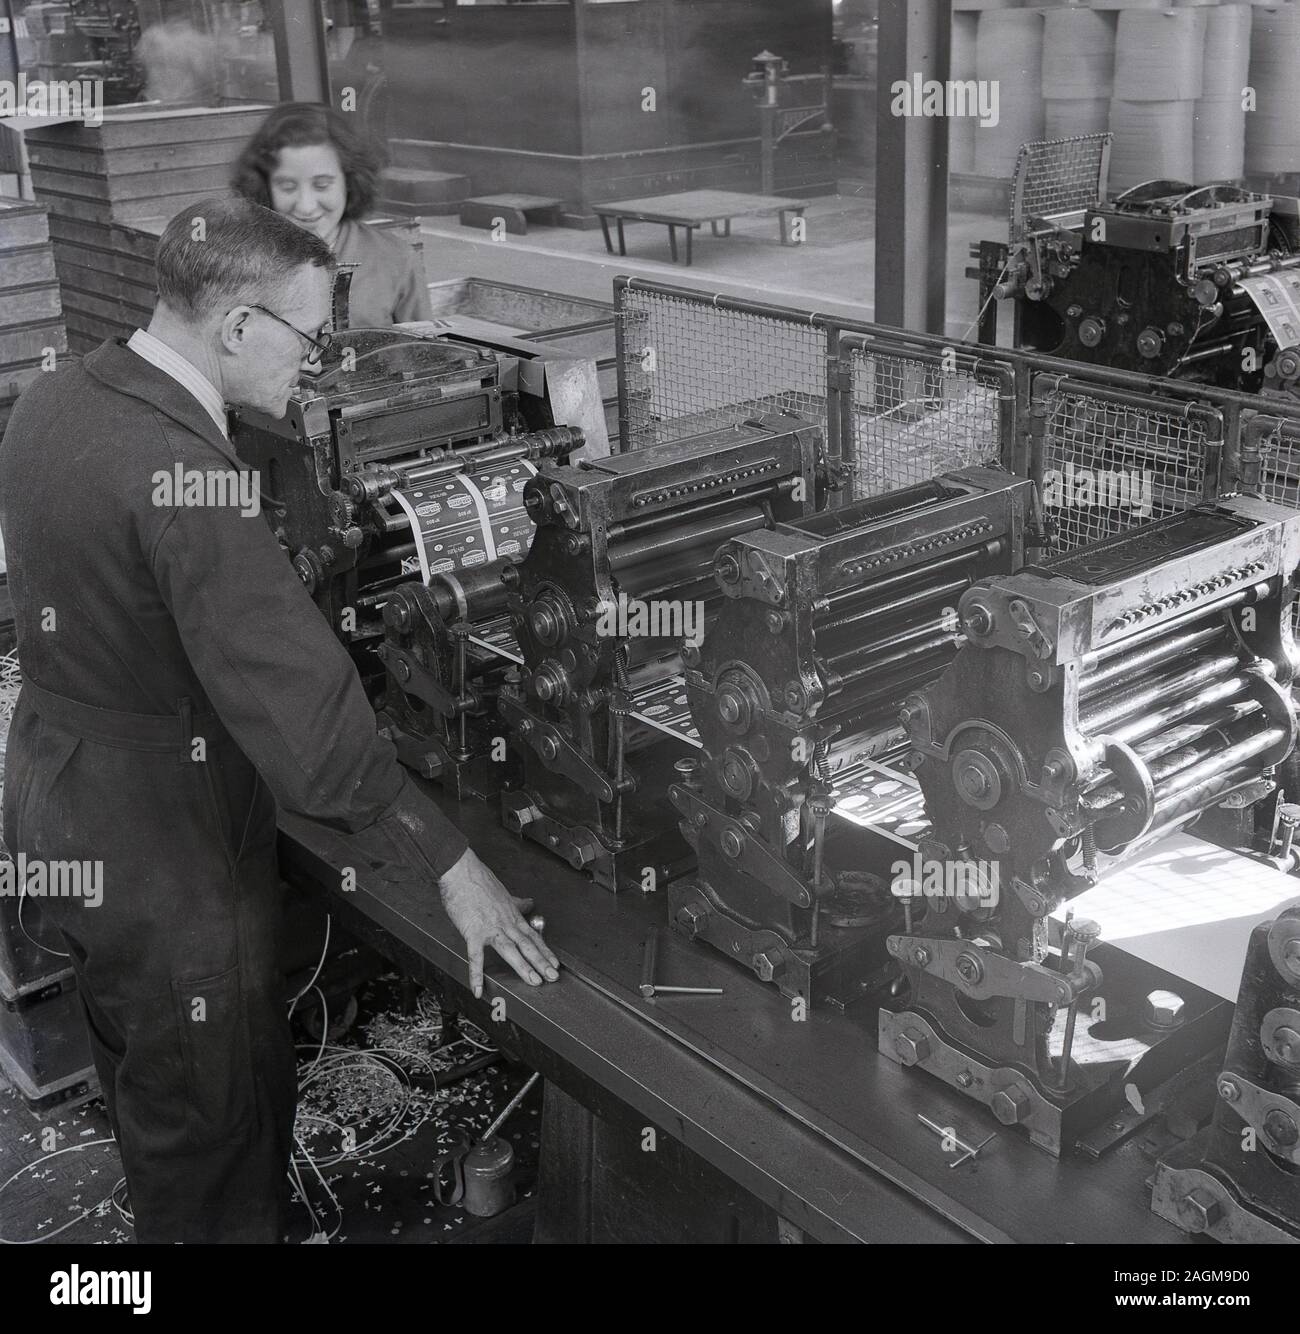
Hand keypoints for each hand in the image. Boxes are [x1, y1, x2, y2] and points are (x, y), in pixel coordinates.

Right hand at [439, 849, 559, 996]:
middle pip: (527, 945)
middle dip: (541, 962)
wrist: (461, 873)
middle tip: (553, 977)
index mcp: (512, 916)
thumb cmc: (479, 881)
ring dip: (523, 966)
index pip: (532, 936)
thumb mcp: (503, 893)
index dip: (545, 951)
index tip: (554, 964)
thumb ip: (516, 902)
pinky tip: (479, 989)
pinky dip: (477, 974)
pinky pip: (476, 956)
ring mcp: (490, 928)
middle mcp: (505, 923)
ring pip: (510, 950)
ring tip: (533, 981)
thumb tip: (529, 903)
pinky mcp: (473, 932)